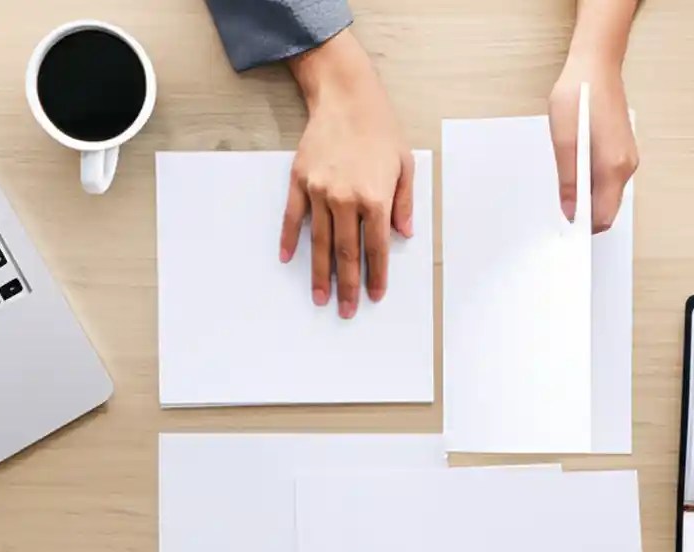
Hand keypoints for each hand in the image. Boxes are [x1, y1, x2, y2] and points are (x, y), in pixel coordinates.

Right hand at [282, 29, 413, 318]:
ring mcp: (319, 192)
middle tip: (346, 311)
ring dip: (319, 274)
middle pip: (345, 253)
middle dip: (348, 286)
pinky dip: (289, 240)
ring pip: (319, 243)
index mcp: (375, 198)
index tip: (374, 296)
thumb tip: (403, 235)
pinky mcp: (299, 182)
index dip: (376, 275)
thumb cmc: (380, 130)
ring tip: (320, 297)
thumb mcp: (406, 164)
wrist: (346, 99)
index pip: (376, 248)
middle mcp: (346, 199)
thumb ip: (404, 203)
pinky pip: (292, 218)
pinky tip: (287, 259)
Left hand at [548, 49, 636, 232]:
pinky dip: (593, 183)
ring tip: (564, 187)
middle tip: (559, 210)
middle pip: (607, 207)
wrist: (596, 67)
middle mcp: (627, 166)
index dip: (584, 227)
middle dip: (585, 214)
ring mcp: (627, 158)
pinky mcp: (623, 150)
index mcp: (613, 167)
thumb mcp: (563, 142)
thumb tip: (569, 210)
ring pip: (608, 194)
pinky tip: (575, 171)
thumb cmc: (579, 97)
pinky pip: (609, 178)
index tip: (564, 230)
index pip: (603, 216)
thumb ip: (567, 180)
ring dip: (588, 197)